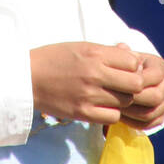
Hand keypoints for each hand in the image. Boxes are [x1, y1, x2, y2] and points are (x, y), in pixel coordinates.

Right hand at [29, 42, 146, 124]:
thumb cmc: (55, 58)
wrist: (28, 77)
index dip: (134, 66)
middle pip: (135, 84)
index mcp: (94, 53)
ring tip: (111, 94)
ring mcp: (89, 95)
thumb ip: (107, 52)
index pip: (133, 62)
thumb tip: (132, 57)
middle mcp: (95, 74)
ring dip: (123, 99)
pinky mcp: (83, 113)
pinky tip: (103, 105)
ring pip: (125, 102)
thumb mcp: (81, 47)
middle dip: (134, 84)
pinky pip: (112, 117)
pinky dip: (112, 112)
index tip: (126, 68)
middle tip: (124, 84)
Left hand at [117, 46, 163, 130]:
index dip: (136, 81)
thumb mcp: (126, 56)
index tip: (118, 82)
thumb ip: (123, 52)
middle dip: (133, 99)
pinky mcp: (160, 116)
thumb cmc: (126, 66)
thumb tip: (122, 47)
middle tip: (114, 99)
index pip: (154, 76)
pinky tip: (120, 117)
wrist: (133, 80)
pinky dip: (134, 122)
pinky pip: (148, 124)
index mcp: (161, 67)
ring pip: (151, 113)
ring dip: (132, 113)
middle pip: (154, 97)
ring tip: (115, 108)